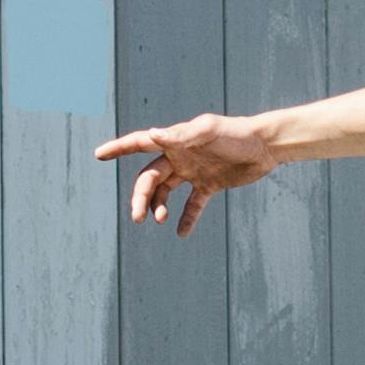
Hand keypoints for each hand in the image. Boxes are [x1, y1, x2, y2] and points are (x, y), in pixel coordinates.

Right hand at [95, 111, 279, 232]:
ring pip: (166, 192)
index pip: (141, 143)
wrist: (265, 146)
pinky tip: (181, 233)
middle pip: (150, 178)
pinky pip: (192, 205)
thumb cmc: (237, 134)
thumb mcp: (209, 131)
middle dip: (141, 197)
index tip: (98, 154)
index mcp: (175, 140)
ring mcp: (194, 172)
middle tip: (139, 218)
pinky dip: (186, 219)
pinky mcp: (210, 185)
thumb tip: (153, 135)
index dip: (119, 148)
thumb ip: (181, 135)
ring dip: (158, 207)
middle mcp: (180, 156)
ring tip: (160, 221)